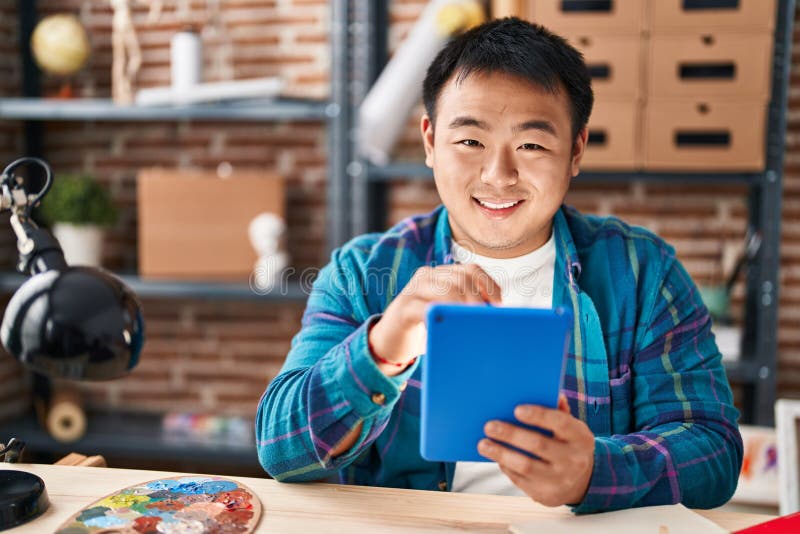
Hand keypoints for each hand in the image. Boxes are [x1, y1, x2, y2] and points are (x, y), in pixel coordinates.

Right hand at [368, 264, 501, 374]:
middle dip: (478, 299)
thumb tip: (496, 313)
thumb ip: (466, 307)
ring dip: (464, 308)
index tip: (499, 305)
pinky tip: (449, 329)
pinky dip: (442, 318)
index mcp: (441, 274)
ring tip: (472, 325)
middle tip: (485, 320)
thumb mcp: (447, 313)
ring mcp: (413, 290)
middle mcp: (427, 276)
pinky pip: (427, 309)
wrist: (388, 343)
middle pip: (462, 278)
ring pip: (447, 290)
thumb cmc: (425, 329)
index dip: (489, 285)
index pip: (471, 269)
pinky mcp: (403, 309)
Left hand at [478, 395, 594, 506]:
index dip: (539, 415)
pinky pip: (520, 480)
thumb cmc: (568, 444)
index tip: (516, 409)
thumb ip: (559, 411)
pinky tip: (495, 456)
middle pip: (539, 444)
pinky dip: (505, 466)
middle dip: (511, 434)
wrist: (580, 481)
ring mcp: (559, 480)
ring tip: (483, 444)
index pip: (561, 423)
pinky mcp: (544, 495)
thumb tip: (553, 393)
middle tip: (489, 425)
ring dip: (501, 453)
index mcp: (581, 438)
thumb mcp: (570, 428)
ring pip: (526, 466)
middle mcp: (574, 460)